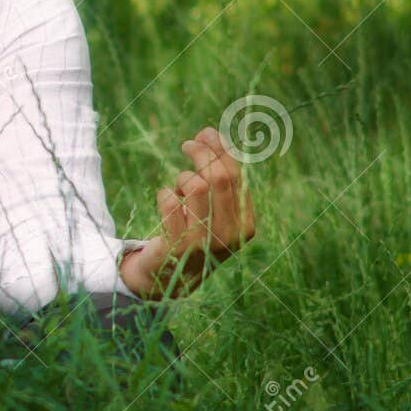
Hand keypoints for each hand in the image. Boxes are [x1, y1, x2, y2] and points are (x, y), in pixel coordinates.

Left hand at [124, 126, 255, 297]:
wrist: (171, 277)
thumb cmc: (194, 234)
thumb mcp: (215, 209)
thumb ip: (218, 177)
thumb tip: (210, 133)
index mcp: (246, 223)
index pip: (237, 175)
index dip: (220, 149)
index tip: (205, 133)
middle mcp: (231, 233)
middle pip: (218, 176)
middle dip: (201, 153)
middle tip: (187, 145)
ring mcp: (205, 241)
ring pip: (195, 185)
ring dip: (182, 178)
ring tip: (178, 188)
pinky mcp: (178, 245)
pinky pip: (169, 201)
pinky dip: (164, 193)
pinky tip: (167, 201)